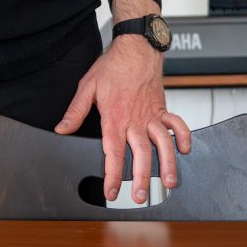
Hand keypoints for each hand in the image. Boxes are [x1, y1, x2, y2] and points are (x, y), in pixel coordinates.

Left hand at [54, 36, 190, 203]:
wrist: (135, 48)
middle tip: (141, 197)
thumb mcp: (87, 87)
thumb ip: (75, 112)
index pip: (114, 152)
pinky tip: (184, 151)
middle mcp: (135, 119)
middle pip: (141, 154)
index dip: (113, 175)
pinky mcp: (162, 109)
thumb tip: (62, 129)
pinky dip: (183, 137)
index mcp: (115, 117)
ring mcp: (151, 115)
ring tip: (169, 183)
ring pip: (163, 143)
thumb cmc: (112, 66)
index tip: (112, 192)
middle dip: (142, 179)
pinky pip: (177, 125)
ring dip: (168, 164)